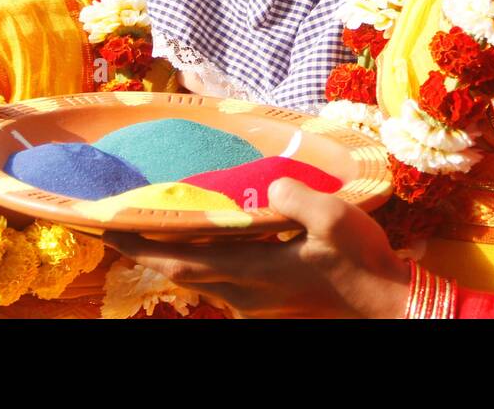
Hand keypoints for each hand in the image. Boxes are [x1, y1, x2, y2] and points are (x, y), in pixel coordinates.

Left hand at [103, 179, 410, 318]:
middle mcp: (244, 293)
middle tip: (121, 225)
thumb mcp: (336, 217)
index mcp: (252, 270)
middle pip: (181, 272)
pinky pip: (224, 282)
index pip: (179, 259)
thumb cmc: (362, 261)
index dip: (139, 244)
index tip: (107, 227)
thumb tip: (272, 185)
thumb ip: (297, 198)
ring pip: (202, 279)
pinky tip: (215, 243)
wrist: (386, 306)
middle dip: (147, 250)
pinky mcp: (269, 307)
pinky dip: (206, 261)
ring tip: (161, 229)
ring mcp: (255, 304)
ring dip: (176, 256)